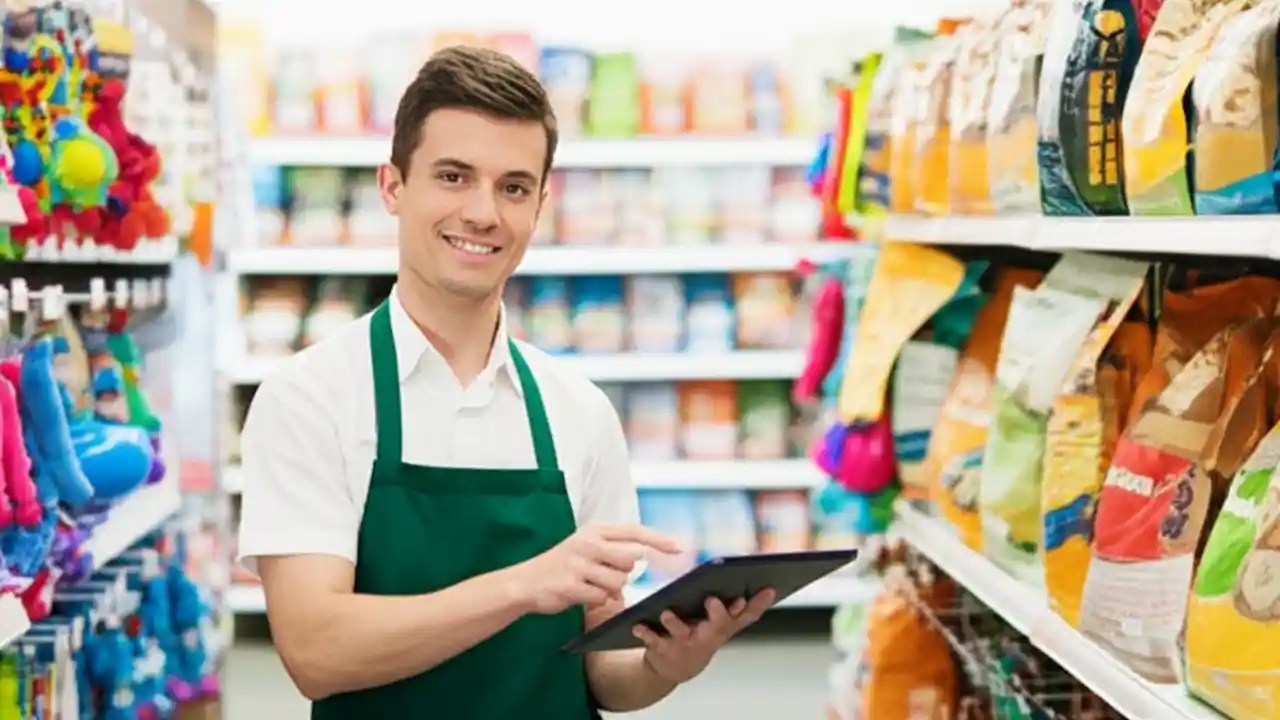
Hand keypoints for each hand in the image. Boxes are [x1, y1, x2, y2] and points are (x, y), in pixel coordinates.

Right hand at [511, 524, 680, 614]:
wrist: (524, 583)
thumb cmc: (561, 567)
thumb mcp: (585, 549)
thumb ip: (613, 551)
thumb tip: (640, 558)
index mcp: (594, 531)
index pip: (634, 532)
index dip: (658, 540)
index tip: (679, 548)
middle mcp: (588, 543)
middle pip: (630, 560)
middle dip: (624, 573)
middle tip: (603, 575)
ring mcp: (579, 564)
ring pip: (617, 582)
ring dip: (609, 590)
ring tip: (589, 586)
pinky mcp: (571, 585)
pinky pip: (601, 598)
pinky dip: (596, 601)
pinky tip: (580, 595)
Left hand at [632, 589, 775, 684]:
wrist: (675, 666)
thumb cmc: (702, 635)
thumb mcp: (726, 623)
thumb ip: (745, 607)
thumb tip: (769, 586)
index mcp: (725, 625)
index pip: (748, 614)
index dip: (758, 603)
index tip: (769, 588)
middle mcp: (709, 636)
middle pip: (718, 625)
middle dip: (718, 613)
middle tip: (713, 599)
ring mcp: (687, 643)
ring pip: (682, 632)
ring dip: (675, 623)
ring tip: (667, 612)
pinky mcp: (663, 648)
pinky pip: (653, 639)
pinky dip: (645, 632)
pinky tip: (637, 624)